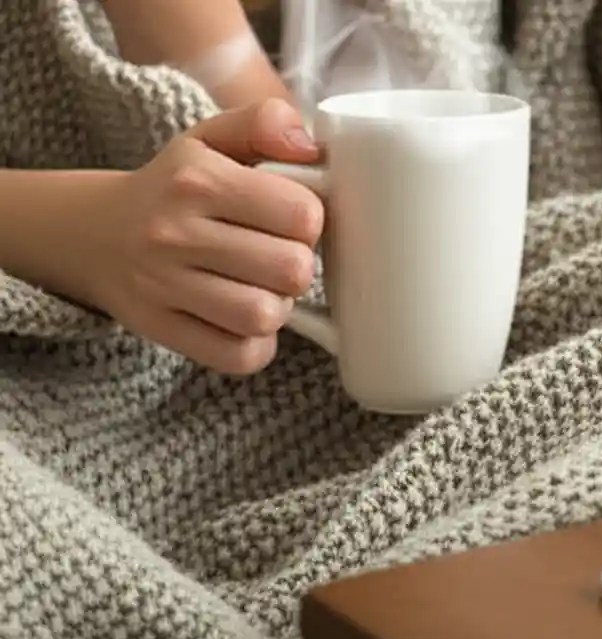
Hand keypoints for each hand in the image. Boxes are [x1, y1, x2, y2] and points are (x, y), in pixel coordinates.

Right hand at [88, 99, 323, 374]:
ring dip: (278, 307)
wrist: (93, 233)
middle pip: (291, 269)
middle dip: (298, 266)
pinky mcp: (160, 329)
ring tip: (261, 287)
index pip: (302, 214)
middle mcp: (174, 233)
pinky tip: (243, 320)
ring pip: (264, 316)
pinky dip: (254, 345)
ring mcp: (162, 285)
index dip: (311, 221)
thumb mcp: (212, 139)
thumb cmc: (176, 187)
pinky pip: (238, 356)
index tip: (292, 220)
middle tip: (278, 256)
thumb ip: (265, 123)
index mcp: (198, 179)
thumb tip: (310, 144)